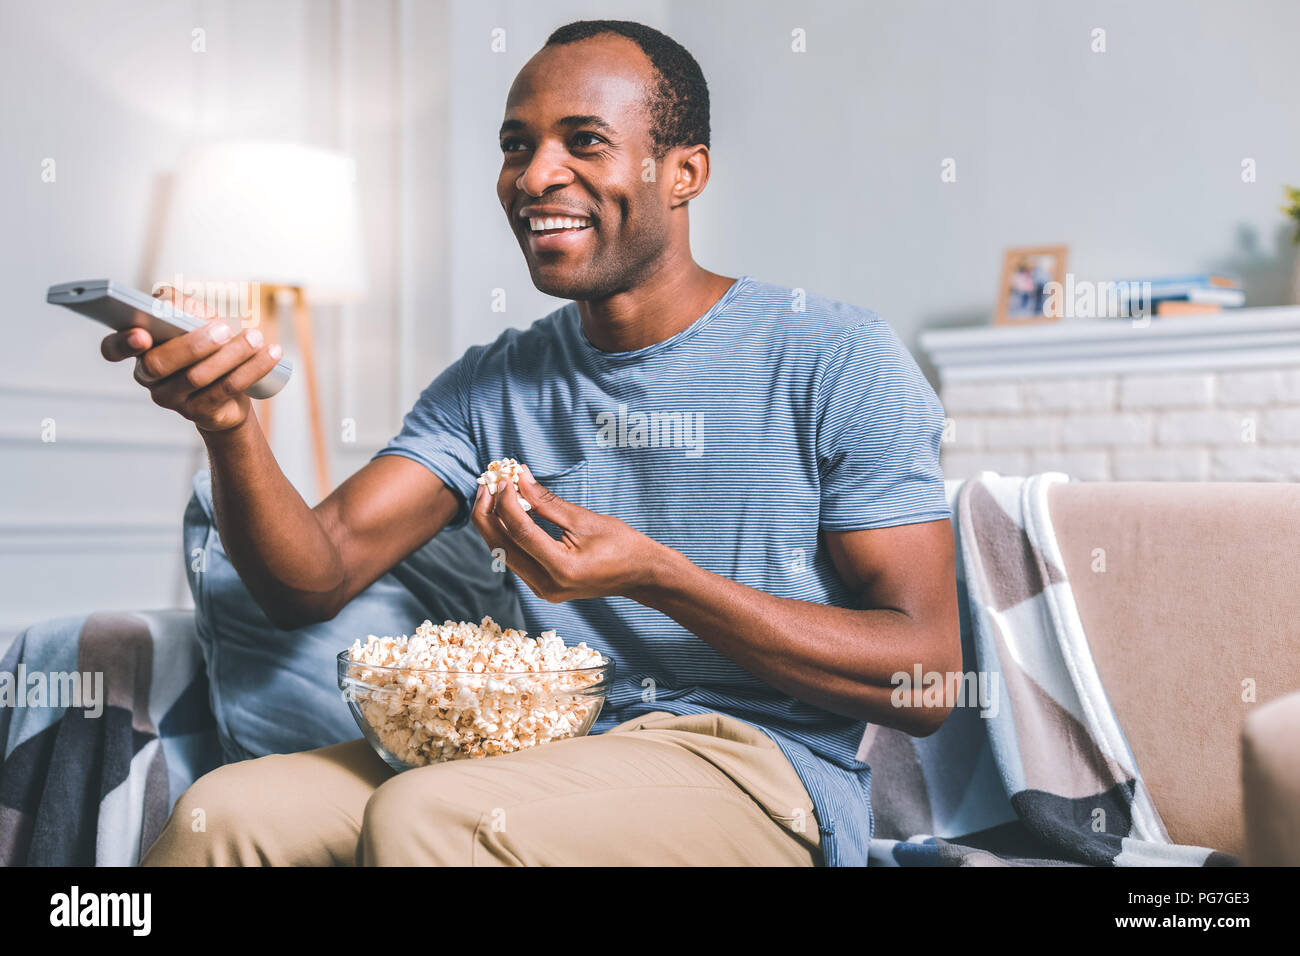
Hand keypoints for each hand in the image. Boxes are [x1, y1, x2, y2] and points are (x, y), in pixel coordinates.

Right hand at [99, 285, 281, 432]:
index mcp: (140, 351)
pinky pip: (225, 390)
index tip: (141, 334)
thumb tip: (173, 302)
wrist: (231, 392)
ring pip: (197, 377)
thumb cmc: (208, 347)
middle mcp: (149, 378)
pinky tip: (270, 354)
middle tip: (223, 328)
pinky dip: (251, 369)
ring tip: (255, 338)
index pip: (112, 349)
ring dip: (231, 354)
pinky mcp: (199, 413)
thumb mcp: (195, 320)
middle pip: (160, 364)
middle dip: (193, 345)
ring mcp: (172, 399)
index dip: (122, 343)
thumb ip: (180, 306)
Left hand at [470, 464, 667, 602]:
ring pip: (503, 552)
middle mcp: (546, 585)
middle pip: (501, 546)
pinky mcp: (542, 586)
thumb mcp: (584, 519)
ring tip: (494, 492)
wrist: (640, 575)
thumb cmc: (622, 545)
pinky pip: (514, 558)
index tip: (503, 477)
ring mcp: (542, 590)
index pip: (520, 532)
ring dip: (494, 522)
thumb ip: (546, 501)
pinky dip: (507, 533)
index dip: (506, 501)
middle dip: (489, 512)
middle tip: (488, 483)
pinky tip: (506, 511)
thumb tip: (519, 477)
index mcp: (561, 568)